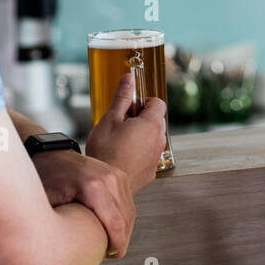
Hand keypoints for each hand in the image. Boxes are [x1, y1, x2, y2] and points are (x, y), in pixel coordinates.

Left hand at [33, 151, 135, 258]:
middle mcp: (110, 179)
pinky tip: (111, 230)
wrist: (52, 155)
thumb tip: (62, 251)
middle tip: (106, 255)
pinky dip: (123, 220)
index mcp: (94, 187)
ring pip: (130, 213)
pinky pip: (128, 204)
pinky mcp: (120, 176)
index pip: (116, 224)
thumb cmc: (46, 180)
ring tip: (109, 244)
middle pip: (126, 220)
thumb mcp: (48, 204)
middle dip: (120, 241)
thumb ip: (57, 225)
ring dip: (123, 231)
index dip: (116, 245)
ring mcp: (118, 175)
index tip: (109, 257)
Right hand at [83, 70, 167, 194]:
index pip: (157, 102)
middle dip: (140, 118)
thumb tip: (128, 79)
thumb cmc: (105, 153)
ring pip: (152, 138)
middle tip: (121, 123)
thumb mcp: (110, 119)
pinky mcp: (151, 171)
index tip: (130, 107)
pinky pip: (148, 154)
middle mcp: (159, 140)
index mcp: (151, 124)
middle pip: (155, 120)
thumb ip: (122, 97)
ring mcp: (156, 157)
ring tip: (119, 140)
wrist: (105, 184)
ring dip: (139, 135)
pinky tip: (121, 155)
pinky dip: (138, 151)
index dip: (143, 101)